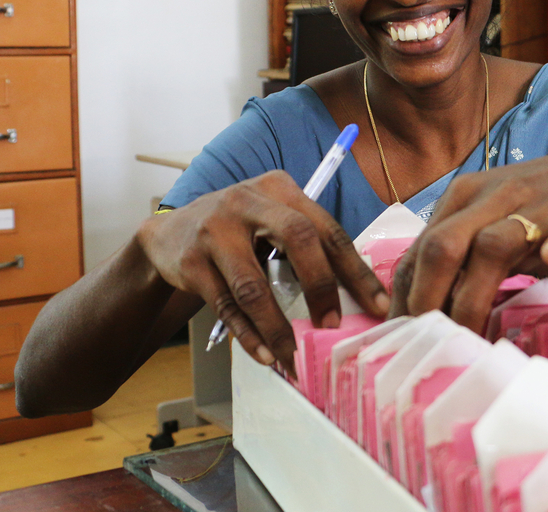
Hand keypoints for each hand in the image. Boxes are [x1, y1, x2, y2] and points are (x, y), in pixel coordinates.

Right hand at [134, 170, 389, 365]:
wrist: (168, 235)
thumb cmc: (238, 233)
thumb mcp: (271, 221)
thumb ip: (307, 246)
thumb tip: (357, 296)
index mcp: (280, 189)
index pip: (328, 229)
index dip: (356, 270)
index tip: (380, 305)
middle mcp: (248, 201)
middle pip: (298, 239)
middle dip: (321, 287)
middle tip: (333, 326)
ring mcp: (215, 229)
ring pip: (254, 285)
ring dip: (277, 327)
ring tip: (294, 358)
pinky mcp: (191, 261)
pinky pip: (226, 305)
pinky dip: (248, 334)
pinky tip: (265, 355)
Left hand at [389, 149, 547, 332]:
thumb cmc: (534, 209)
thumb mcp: (486, 222)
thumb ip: (454, 257)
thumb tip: (412, 308)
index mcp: (464, 197)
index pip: (421, 249)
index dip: (405, 295)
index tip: (399, 336)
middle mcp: (495, 197)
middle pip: (446, 244)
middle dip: (428, 297)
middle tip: (425, 343)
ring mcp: (541, 205)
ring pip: (496, 244)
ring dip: (476, 294)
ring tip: (469, 338)